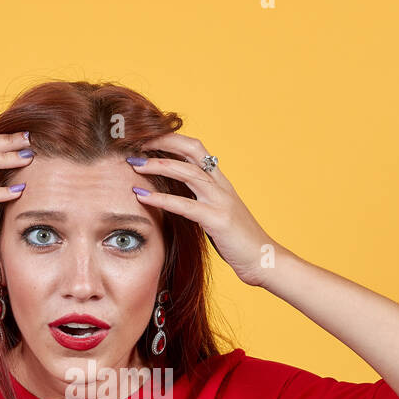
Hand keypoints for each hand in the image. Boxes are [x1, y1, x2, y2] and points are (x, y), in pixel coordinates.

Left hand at [128, 133, 281, 287]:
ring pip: (187, 172)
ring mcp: (220, 201)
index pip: (196, 149)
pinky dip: (161, 198)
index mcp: (221, 183)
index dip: (172, 140)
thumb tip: (177, 197)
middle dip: (163, 142)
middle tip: (136, 144)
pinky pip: (184, 205)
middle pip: (191, 150)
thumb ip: (201, 202)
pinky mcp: (217, 220)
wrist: (263, 259)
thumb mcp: (217, 214)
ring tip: (135, 164)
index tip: (148, 141)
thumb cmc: (238, 241)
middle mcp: (221, 186)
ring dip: (158, 165)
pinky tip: (142, 196)